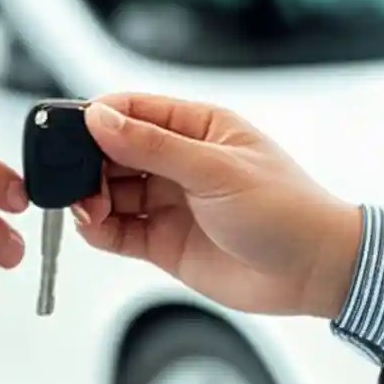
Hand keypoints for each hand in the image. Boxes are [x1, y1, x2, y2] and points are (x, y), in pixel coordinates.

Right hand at [74, 94, 361, 318]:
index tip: (69, 132)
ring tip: (87, 208)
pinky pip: (117, 230)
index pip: (132, 110)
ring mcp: (169, 201)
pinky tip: (94, 227)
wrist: (314, 273)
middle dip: (87, 162)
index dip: (97, 117)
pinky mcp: (163, 241)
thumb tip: (101, 119)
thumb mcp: (216, 171)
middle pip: (113, 151)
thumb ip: (153, 147)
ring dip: (90, 198)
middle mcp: (179, 161)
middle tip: (73, 179)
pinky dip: (98, 229)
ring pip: (110, 191)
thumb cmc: (286, 211)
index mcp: (197, 128)